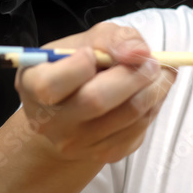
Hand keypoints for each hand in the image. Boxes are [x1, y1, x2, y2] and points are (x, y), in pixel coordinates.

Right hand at [14, 22, 175, 165]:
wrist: (73, 112)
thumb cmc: (77, 67)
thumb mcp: (85, 41)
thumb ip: (111, 38)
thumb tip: (139, 52)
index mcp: (33, 86)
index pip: (52, 84)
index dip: (79, 65)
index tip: (94, 53)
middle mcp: (50, 121)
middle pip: (96, 101)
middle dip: (132, 75)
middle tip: (151, 61)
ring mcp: (78, 143)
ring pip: (128, 115)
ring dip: (154, 89)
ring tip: (158, 72)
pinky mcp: (105, 154)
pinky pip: (138, 129)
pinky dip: (154, 106)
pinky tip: (152, 92)